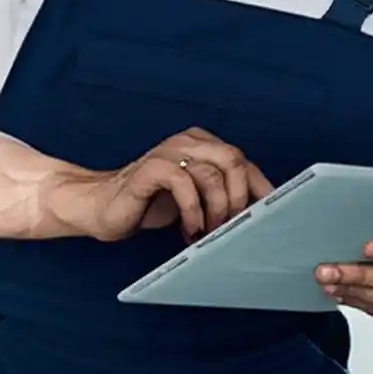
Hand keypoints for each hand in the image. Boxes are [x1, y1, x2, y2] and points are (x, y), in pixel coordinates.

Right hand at [51, 126, 273, 242]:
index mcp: (203, 145)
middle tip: (232, 225)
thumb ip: (223, 195)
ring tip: (208, 231)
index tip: (273, 214)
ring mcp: (167, 152)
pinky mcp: (149, 169)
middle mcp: (188, 142)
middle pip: (234, 161)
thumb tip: (261, 212)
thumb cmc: (151, 204)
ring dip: (217, 209)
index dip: (261, 188)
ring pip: (212, 174)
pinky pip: (183, 183)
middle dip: (240, 198)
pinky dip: (193, 210)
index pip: (244, 162)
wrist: (100, 207)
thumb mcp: (197, 199)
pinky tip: (189, 228)